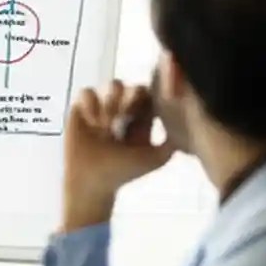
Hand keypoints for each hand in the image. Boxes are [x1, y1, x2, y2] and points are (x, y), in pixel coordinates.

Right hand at [63, 80, 175, 229]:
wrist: (93, 181)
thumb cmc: (123, 172)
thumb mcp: (156, 159)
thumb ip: (172, 143)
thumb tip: (185, 127)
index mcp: (141, 118)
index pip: (151, 95)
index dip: (151, 97)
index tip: (147, 112)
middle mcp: (122, 110)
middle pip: (134, 87)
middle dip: (132, 99)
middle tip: (124, 116)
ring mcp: (101, 108)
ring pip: (113, 84)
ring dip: (113, 100)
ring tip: (108, 121)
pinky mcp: (80, 109)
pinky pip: (87, 92)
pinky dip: (91, 104)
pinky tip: (94, 122)